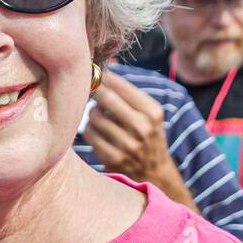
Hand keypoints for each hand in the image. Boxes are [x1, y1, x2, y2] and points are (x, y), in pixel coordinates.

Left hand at [85, 71, 186, 198]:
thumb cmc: (147, 135)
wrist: (153, 172)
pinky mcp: (112, 157)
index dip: (103, 77)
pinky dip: (89, 129)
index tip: (97, 75)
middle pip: (105, 97)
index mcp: (152, 111)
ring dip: (93, 113)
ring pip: (94, 116)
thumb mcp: (149, 114)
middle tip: (92, 92)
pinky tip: (97, 131)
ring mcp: (127, 144)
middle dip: (95, 92)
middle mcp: (142, 127)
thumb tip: (102, 70)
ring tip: (99, 116)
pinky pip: (89, 133)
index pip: (120, 85)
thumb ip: (129, 94)